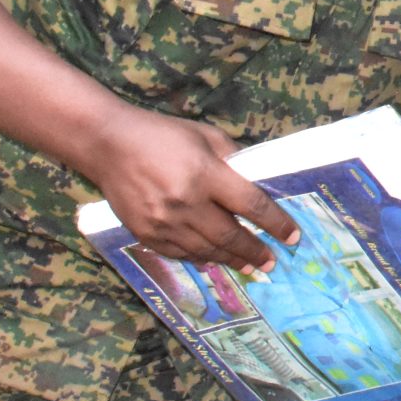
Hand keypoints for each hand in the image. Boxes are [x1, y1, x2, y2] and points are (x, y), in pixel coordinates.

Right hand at [81, 108, 298, 269]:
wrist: (108, 144)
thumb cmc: (162, 135)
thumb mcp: (205, 136)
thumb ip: (234, 159)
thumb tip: (258, 182)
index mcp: (205, 174)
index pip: (251, 206)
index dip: (276, 224)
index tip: (292, 237)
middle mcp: (186, 203)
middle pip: (231, 236)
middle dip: (256, 251)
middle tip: (272, 261)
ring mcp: (163, 222)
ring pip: (207, 250)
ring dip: (232, 260)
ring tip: (250, 266)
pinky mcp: (146, 233)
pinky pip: (181, 254)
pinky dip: (201, 258)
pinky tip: (215, 259)